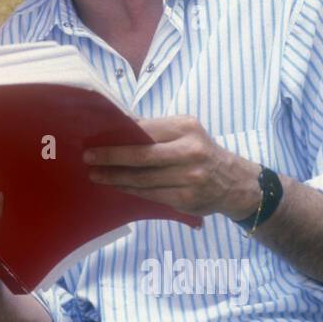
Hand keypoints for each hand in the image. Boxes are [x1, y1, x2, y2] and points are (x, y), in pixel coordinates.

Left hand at [82, 115, 259, 219]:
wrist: (234, 182)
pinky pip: (150, 194)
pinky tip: (117, 186)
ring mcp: (190, 177)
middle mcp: (190, 151)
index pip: (145, 131)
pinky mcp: (186, 198)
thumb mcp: (185, 132)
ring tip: (96, 175)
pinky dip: (130, 190)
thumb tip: (117, 122)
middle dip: (111, 158)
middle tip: (88, 159)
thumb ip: (155, 129)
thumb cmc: (200, 151)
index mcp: (186, 127)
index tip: (95, 140)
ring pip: (143, 179)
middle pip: (142, 156)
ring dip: (116, 178)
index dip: (118, 137)